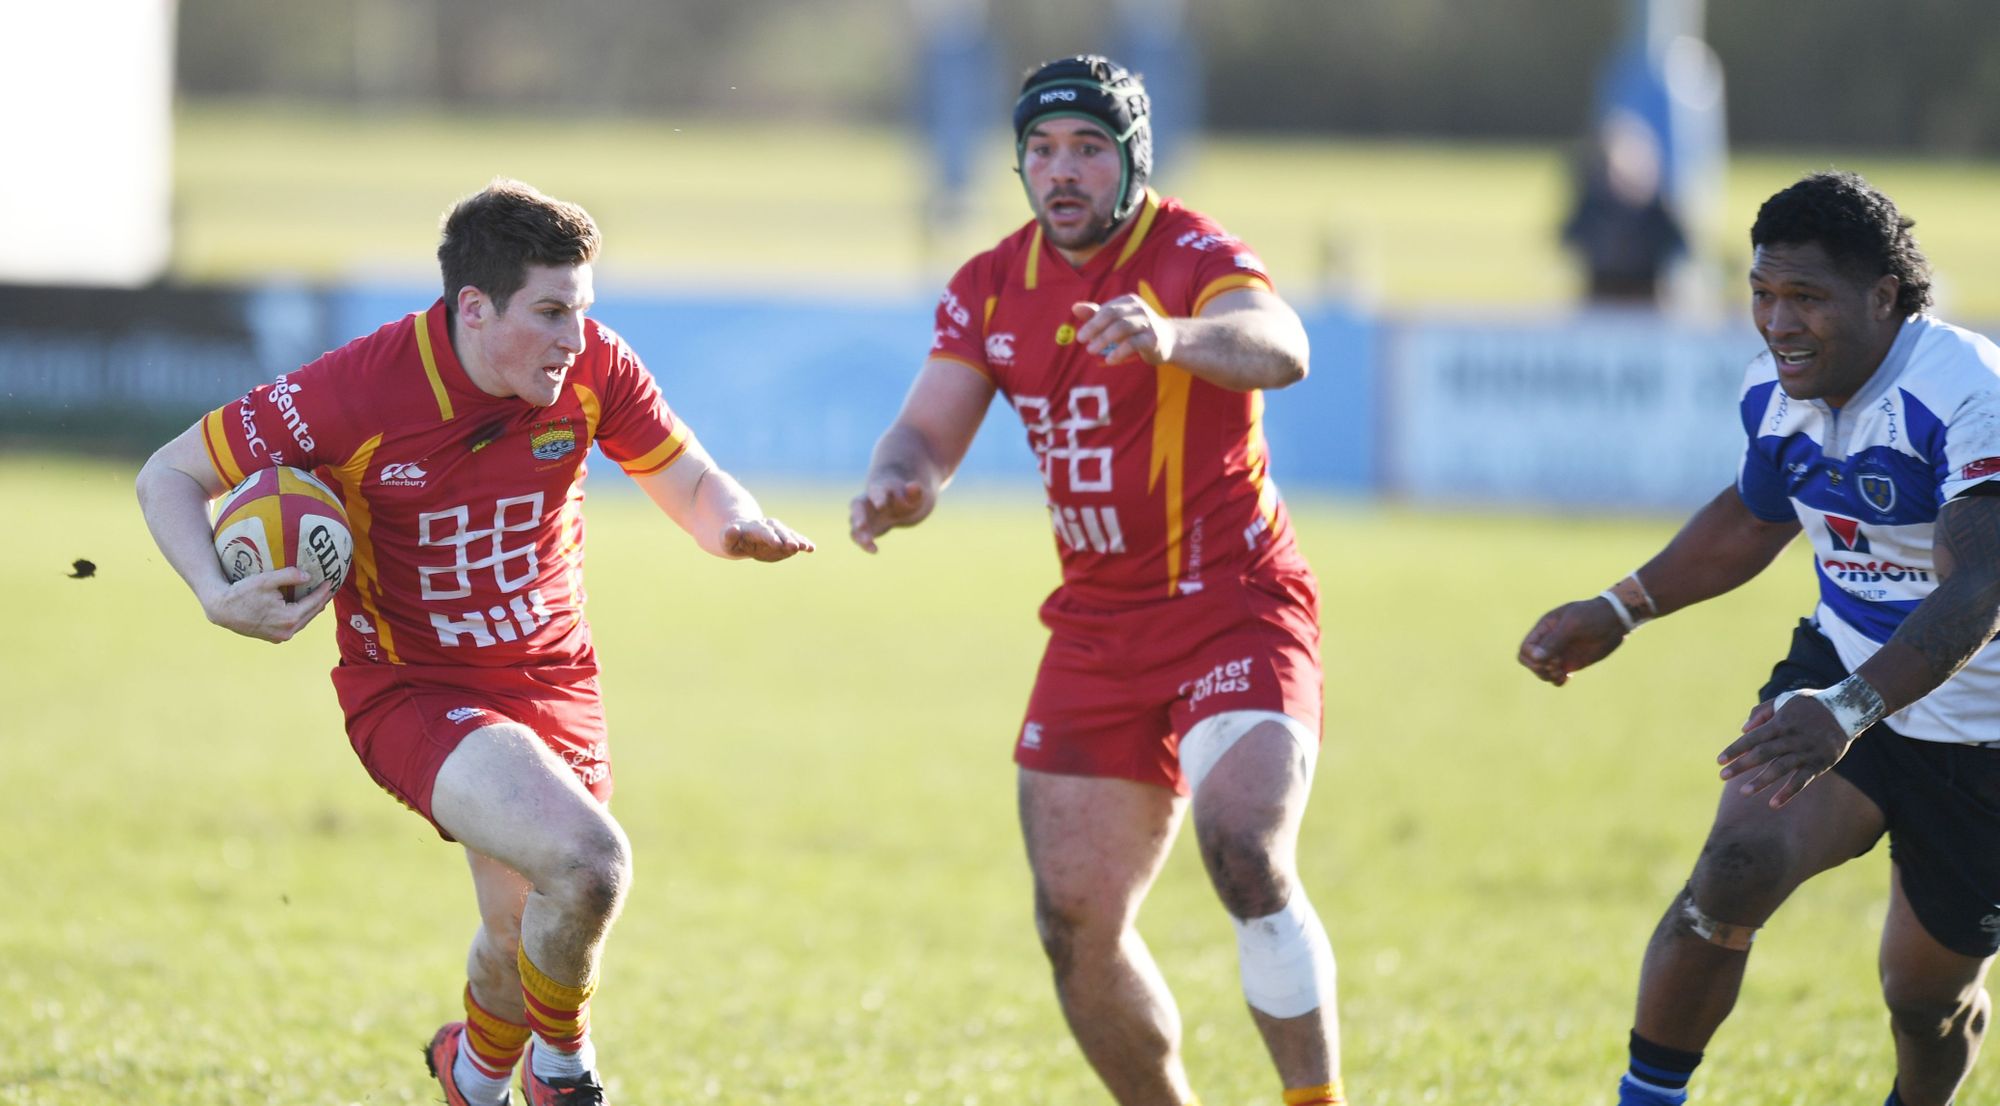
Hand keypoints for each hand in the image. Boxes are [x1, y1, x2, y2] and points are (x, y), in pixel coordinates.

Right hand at [203, 566, 331, 642]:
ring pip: (303, 621)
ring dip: (312, 610)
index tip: (331, 581)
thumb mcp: (266, 580)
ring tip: (320, 598)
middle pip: (311, 614)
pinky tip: (302, 608)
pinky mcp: (272, 637)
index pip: (313, 603)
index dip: (323, 591)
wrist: (221, 610)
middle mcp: (287, 631)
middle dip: (321, 601)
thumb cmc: (242, 593)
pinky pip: (293, 626)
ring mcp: (280, 636)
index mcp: (289, 618)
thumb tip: (308, 576)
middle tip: (329, 589)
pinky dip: (300, 616)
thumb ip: (289, 576)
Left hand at [721, 518, 814, 561]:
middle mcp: (768, 527)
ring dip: (798, 540)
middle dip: (787, 539)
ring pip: (789, 534)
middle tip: (796, 547)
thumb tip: (733, 529)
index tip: (778, 544)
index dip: (771, 538)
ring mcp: (777, 531)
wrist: (743, 532)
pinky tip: (811, 548)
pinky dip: (803, 542)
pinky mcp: (784, 537)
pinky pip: (795, 539)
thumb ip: (729, 536)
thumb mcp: (726, 539)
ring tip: (808, 548)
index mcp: (753, 528)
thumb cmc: (732, 539)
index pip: (763, 532)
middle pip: (779, 532)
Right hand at [848, 478, 932, 552]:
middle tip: (860, 526)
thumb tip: (913, 486)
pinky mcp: (865, 529)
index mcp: (881, 488)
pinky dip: (863, 543)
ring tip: (868, 542)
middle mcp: (868, 501)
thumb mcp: (917, 494)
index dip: (877, 498)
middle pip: (857, 505)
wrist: (900, 503)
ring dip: (859, 533)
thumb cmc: (908, 496)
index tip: (881, 506)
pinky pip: (858, 535)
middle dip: (858, 516)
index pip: (876, 491)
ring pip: (855, 522)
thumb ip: (915, 492)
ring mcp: (864, 514)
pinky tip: (874, 550)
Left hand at [1073, 296, 1176, 365]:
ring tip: (1091, 351)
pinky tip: (1109, 360)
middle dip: (1095, 327)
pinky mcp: (1153, 339)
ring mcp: (1148, 323)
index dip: (1092, 322)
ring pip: (1122, 327)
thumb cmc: (1136, 330)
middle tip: (1082, 341)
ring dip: (1104, 339)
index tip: (1081, 336)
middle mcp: (1139, 309)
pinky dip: (1119, 352)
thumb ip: (1096, 314)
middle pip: (1112, 314)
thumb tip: (1075, 307)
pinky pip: (1133, 344)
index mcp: (1128, 302)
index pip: (1106, 309)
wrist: (1169, 341)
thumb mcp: (1116, 321)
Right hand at [1517, 597, 1628, 685]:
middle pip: (1530, 662)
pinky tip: (1567, 677)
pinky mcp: (1570, 663)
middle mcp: (1549, 642)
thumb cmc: (1593, 616)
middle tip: (1556, 666)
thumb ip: (1553, 641)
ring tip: (1562, 672)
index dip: (1532, 657)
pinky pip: (1556, 677)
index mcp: (1544, 629)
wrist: (1615, 620)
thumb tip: (1536, 658)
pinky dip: (1558, 681)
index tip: (1550, 657)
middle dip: (1539, 668)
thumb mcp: (1572, 625)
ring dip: (1548, 675)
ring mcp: (1559, 653)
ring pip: (1542, 671)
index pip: (1526, 648)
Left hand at [1716, 691, 1853, 807]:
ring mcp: (1806, 751)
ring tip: (1743, 792)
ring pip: (1780, 768)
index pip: (1753, 738)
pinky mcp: (1819, 763)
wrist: (1848, 709)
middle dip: (1741, 766)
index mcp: (1781, 722)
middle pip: (1762, 754)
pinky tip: (1773, 803)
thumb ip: (1762, 712)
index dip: (1736, 749)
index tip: (1719, 760)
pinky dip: (1788, 792)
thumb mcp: (1785, 699)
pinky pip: (1802, 780)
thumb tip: (1743, 730)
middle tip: (1722, 776)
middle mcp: (1792, 738)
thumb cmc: (1811, 704)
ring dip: (1761, 781)